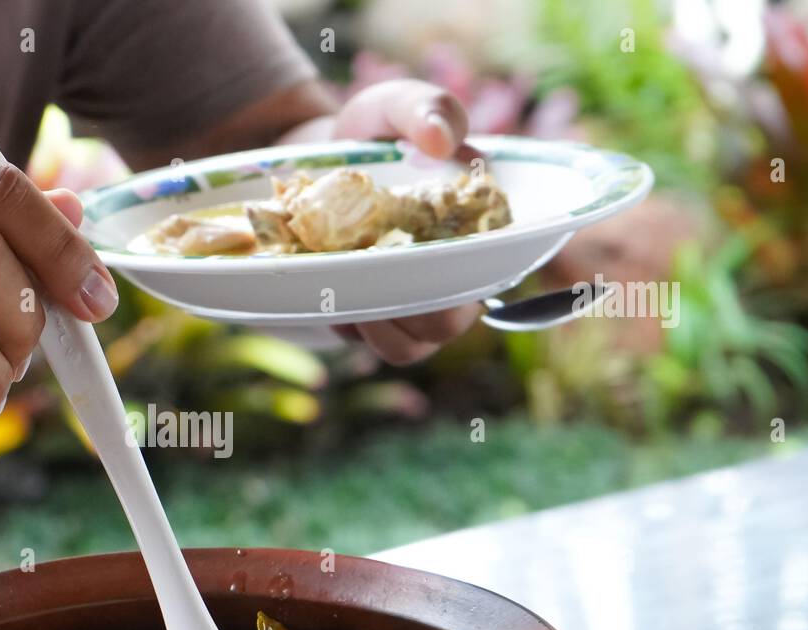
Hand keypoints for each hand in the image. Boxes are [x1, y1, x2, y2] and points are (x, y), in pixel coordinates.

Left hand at [330, 80, 477, 364]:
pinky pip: (366, 342)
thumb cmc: (370, 133)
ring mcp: (409, 304)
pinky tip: (327, 289)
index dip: (465, 280)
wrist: (314, 157)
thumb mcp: (394, 105)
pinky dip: (346, 324)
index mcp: (478, 231)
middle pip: (447, 324)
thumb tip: (441, 140)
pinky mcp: (370, 319)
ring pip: (406, 347)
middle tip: (368, 275)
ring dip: (374, 324)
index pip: (492, 273)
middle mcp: (450, 278)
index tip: (422, 259)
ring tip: (344, 284)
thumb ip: (426, 108)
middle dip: (410, 309)